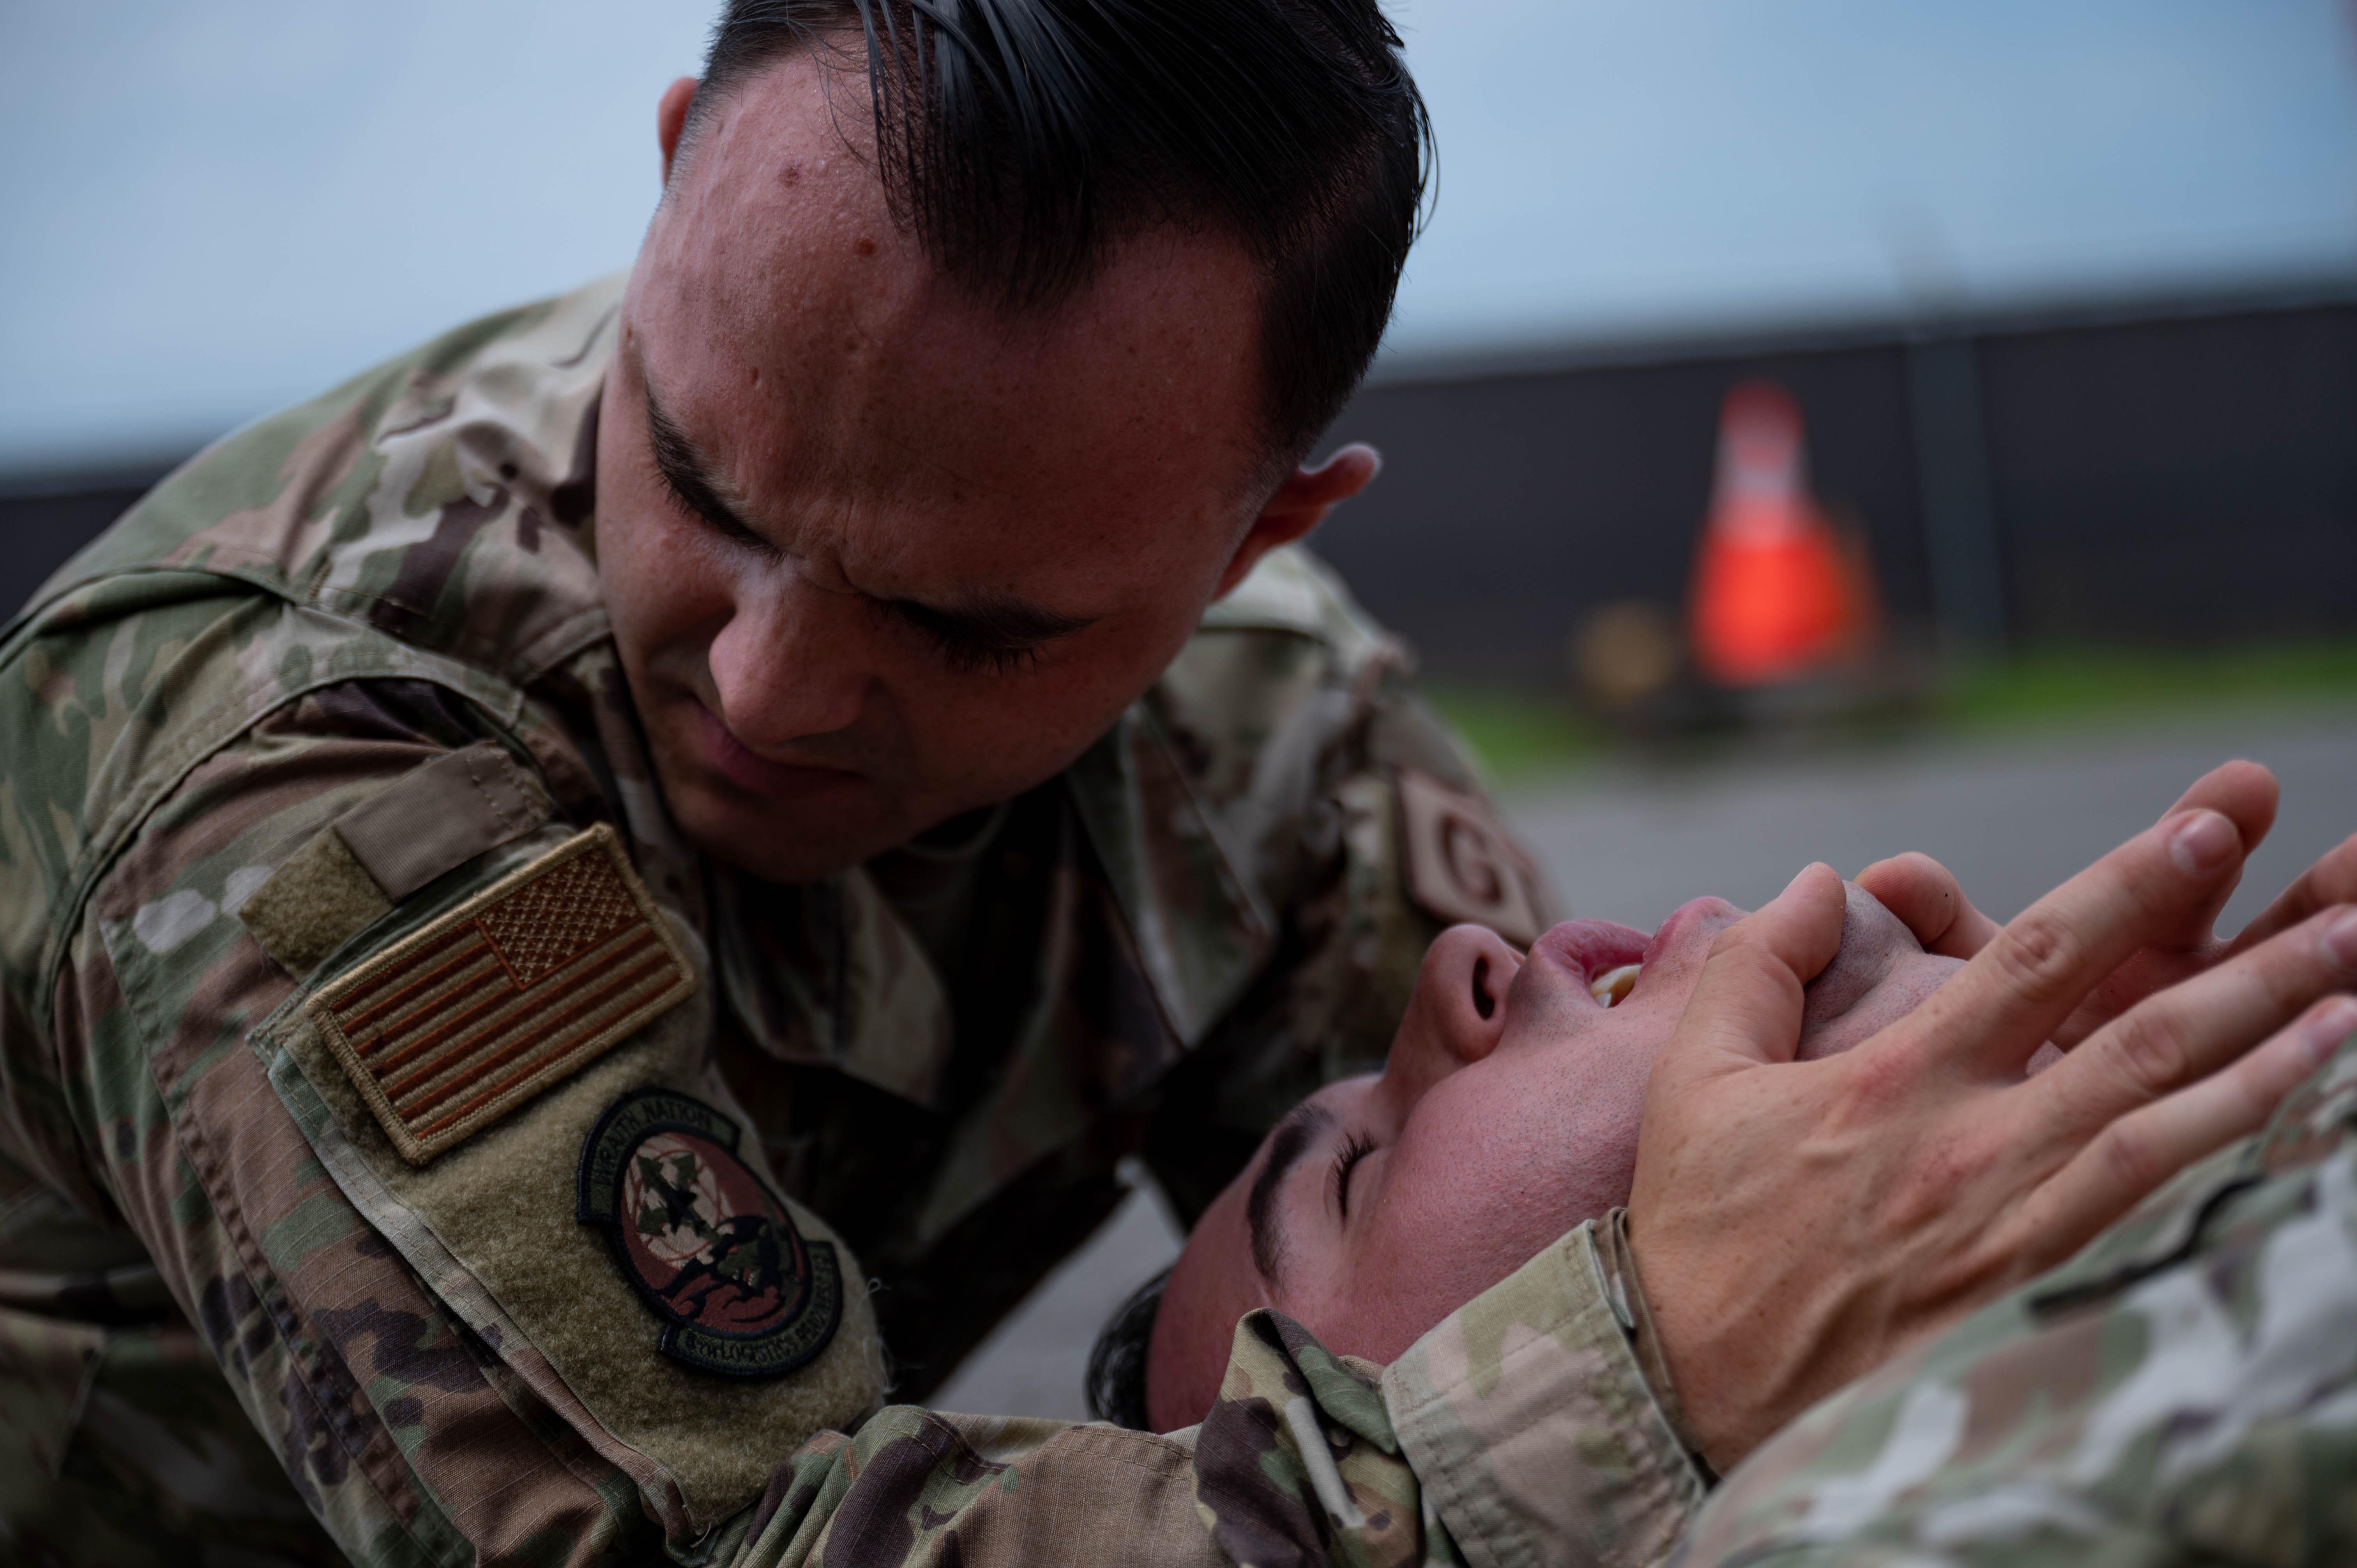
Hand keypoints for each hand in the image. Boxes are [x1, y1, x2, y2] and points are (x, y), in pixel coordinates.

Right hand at [1626, 805, 2356, 1470]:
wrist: (1693, 1388)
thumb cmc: (1701, 1231)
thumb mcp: (1697, 1079)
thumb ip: (1757, 966)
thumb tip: (1819, 879)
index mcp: (1897, 1079)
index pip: (2036, 956)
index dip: (2127, 884)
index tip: (2204, 827)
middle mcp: (1972, 1144)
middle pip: (2139, 1034)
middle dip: (2252, 964)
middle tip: (2346, 911)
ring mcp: (2012, 1224)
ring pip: (2170, 1121)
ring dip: (2272, 1053)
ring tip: (2356, 996)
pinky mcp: (2032, 1294)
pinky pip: (2153, 1214)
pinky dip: (2231, 1155)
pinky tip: (2295, 1113)